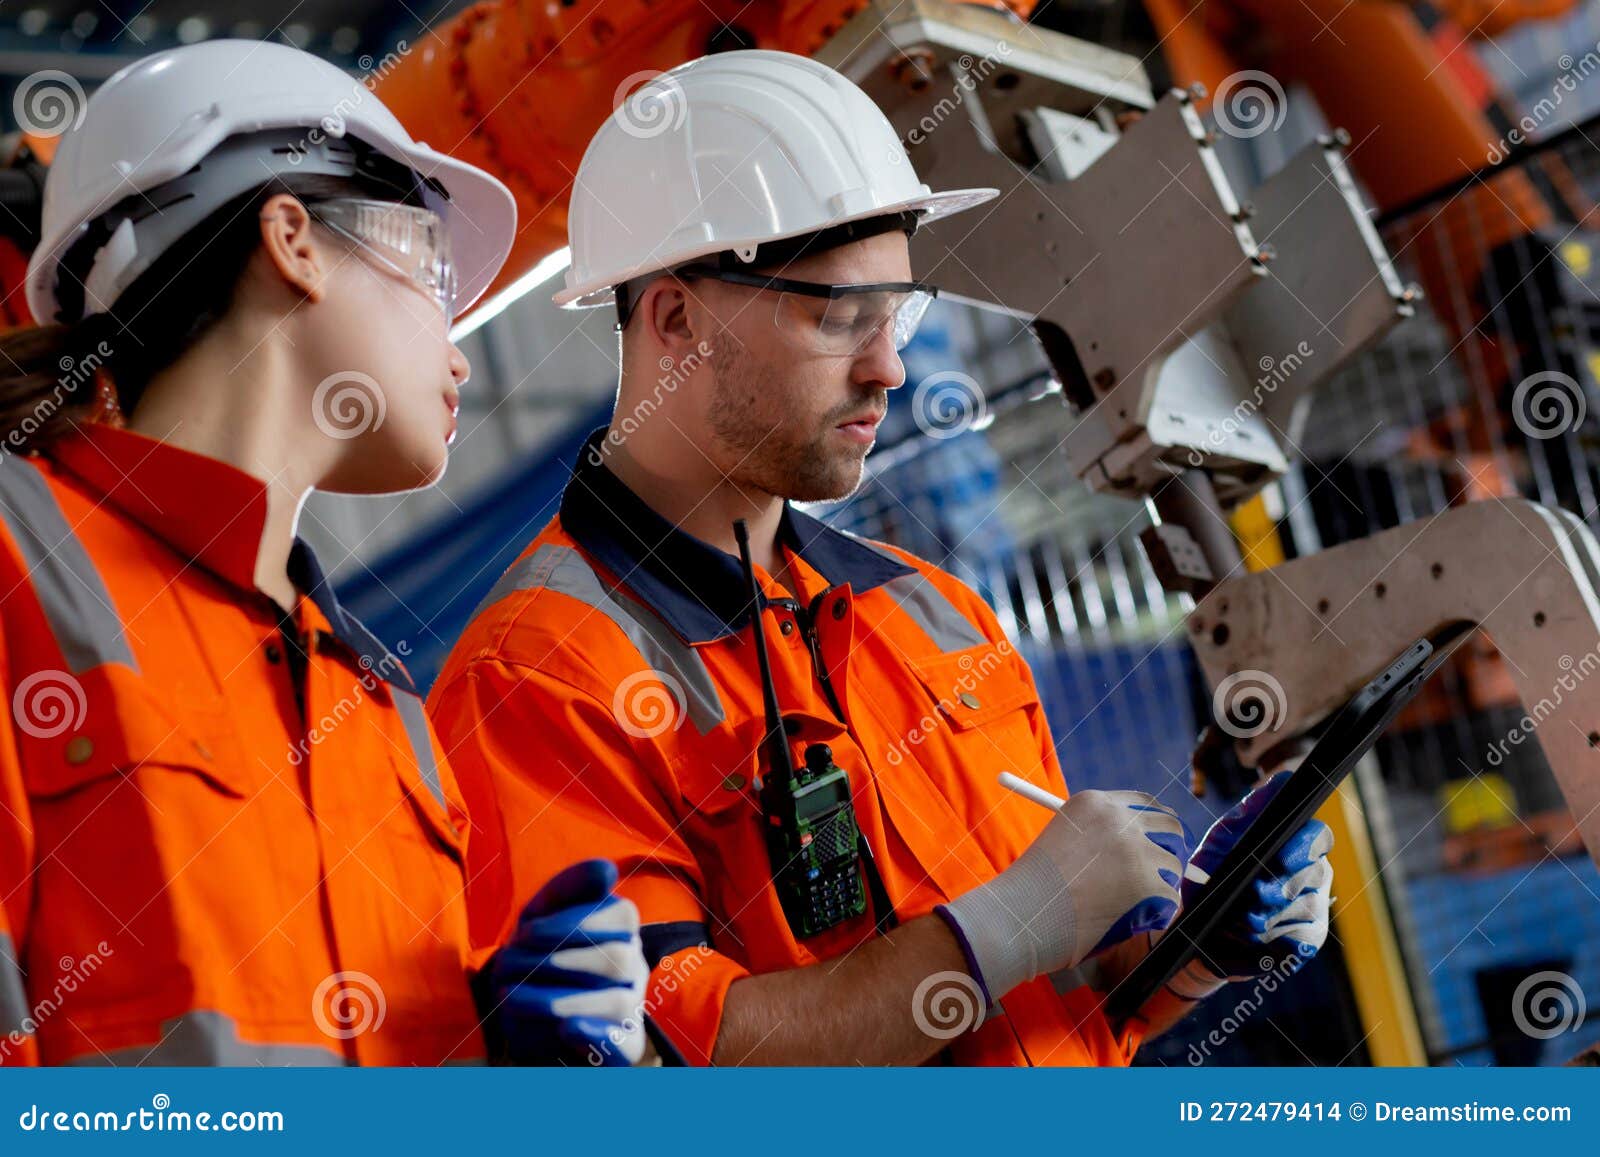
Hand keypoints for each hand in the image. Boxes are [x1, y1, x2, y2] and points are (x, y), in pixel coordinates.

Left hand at [487, 859, 648, 1065]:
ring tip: (510, 998)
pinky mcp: (622, 1048)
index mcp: (625, 930)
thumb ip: (573, 885)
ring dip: (558, 999)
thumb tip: (607, 870)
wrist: (523, 1010)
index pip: (622, 916)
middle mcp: (637, 967)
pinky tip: (567, 1029)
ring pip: (616, 1002)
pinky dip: (598, 1038)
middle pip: (618, 958)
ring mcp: (633, 1009)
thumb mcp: (546, 913)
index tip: (526, 930)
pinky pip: (624, 1048)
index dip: (572, 923)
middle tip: (511, 966)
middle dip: (559, 960)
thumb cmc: (537, 953)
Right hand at [937, 789, 1187, 1007]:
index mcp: (1095, 803)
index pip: (1145, 803)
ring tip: (1130, 905)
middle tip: (1164, 874)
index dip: (1156, 825)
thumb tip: (1142, 849)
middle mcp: (1119, 819)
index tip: (1159, 842)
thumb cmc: (1034, 889)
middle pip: (1170, 827)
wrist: (1021, 915)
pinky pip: (1171, 900)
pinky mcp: (1148, 883)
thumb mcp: (1064, 840)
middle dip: (1171, 850)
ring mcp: (1136, 850)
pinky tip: (1128, 921)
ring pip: (1174, 866)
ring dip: (1161, 887)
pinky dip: (1157, 915)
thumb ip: (1100, 837)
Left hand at [1179, 772, 1334, 987]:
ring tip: (1242, 918)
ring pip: (1307, 908)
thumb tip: (1281, 779)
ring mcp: (1313, 908)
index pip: (1318, 836)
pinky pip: (1303, 940)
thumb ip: (1251, 810)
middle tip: (1253, 892)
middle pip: (1316, 873)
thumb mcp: (1222, 838)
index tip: (1280, 853)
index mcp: (1295, 845)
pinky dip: (1276, 939)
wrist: (1196, 926)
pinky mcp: (1306, 941)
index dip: (1304, 845)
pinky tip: (1254, 937)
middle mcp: (1312, 874)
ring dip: (1271, 914)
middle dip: (1281, 884)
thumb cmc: (1212, 874)